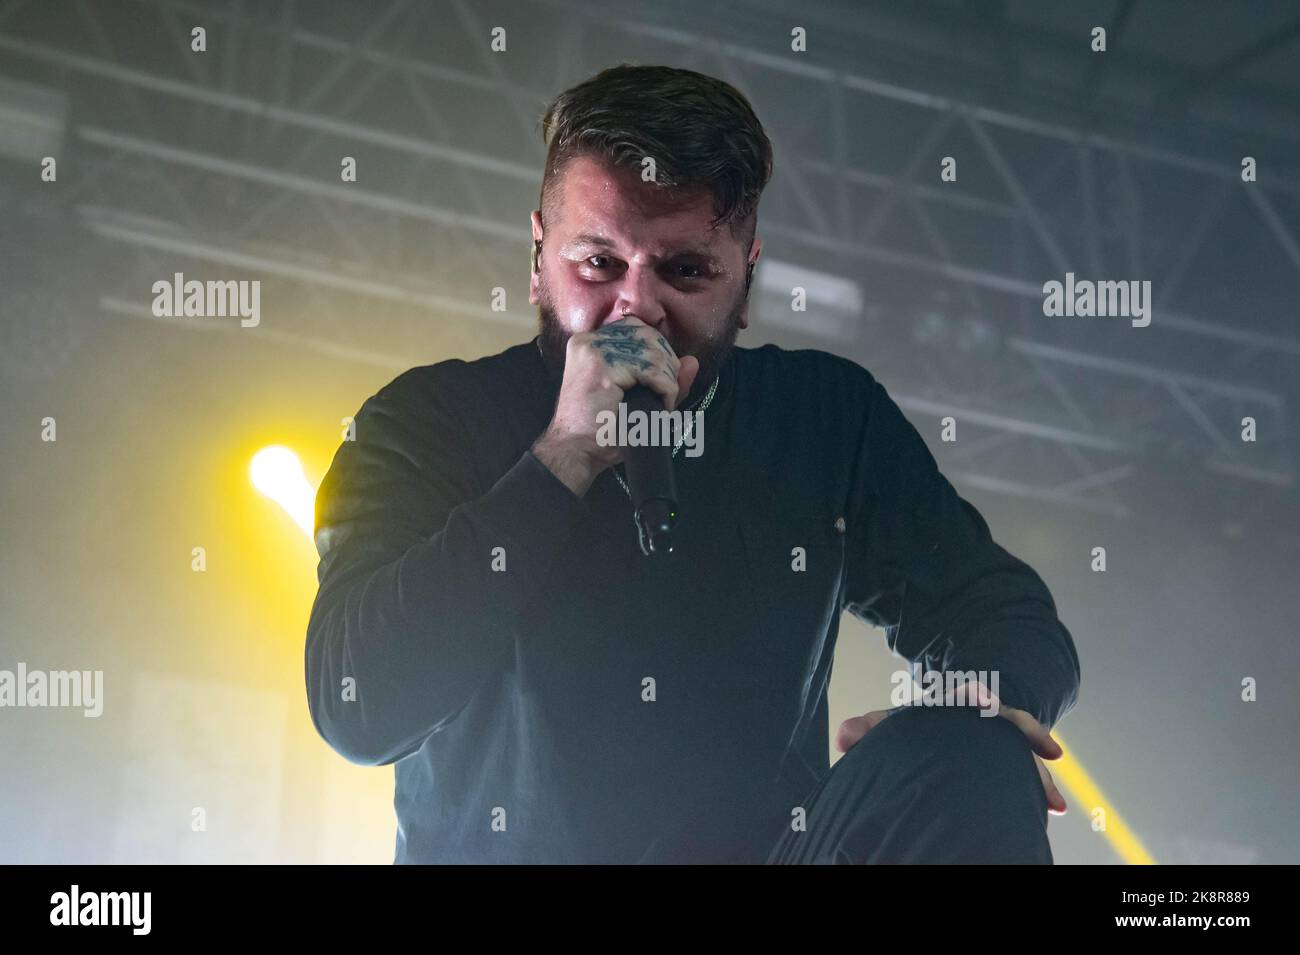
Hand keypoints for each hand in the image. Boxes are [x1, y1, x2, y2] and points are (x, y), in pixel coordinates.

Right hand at [533, 317, 698, 495]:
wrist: (576, 451)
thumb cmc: (602, 430)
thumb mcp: (636, 398)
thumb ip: (663, 378)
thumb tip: (693, 361)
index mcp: (591, 342)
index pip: (638, 330)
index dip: (658, 353)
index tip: (661, 381)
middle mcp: (590, 340)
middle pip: (648, 336)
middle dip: (667, 366)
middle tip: (665, 395)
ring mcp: (594, 351)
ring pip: (654, 354)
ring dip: (668, 381)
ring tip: (663, 404)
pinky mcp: (603, 368)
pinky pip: (651, 370)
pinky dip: (665, 389)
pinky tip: (662, 407)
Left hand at [835, 679, 1066, 815]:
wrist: (946, 723)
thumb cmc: (923, 724)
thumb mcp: (899, 722)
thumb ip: (871, 727)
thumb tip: (843, 738)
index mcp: (961, 704)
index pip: (978, 696)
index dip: (983, 698)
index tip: (990, 702)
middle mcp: (986, 719)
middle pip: (1012, 724)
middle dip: (1030, 736)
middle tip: (1051, 753)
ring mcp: (1000, 740)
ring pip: (1024, 752)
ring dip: (1040, 773)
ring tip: (1054, 802)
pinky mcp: (1006, 760)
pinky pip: (1025, 769)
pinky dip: (1038, 784)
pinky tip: (1048, 807)